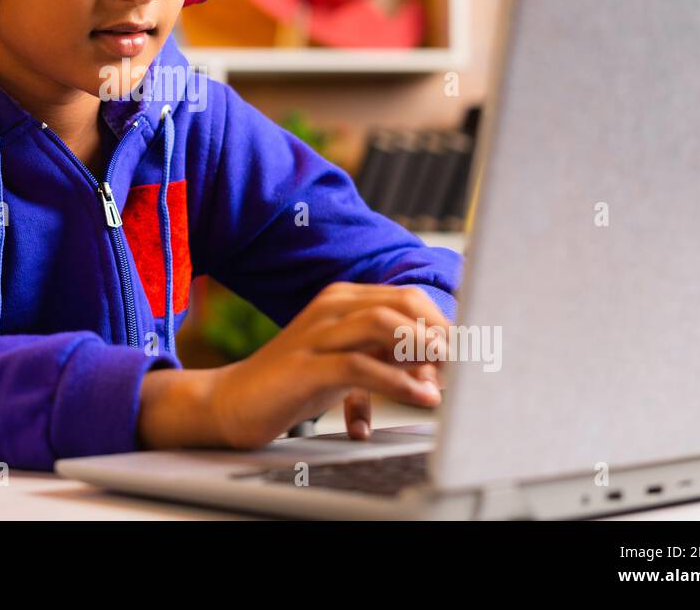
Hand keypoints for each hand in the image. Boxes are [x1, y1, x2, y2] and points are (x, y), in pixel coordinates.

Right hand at [137, 282, 449, 451]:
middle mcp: (331, 306)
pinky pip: (361, 365)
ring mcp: (317, 333)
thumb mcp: (348, 363)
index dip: (444, 326)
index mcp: (343, 299)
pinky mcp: (306, 365)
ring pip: (386, 324)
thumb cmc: (293, 384)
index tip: (468, 357)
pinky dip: (399, 383)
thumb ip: (387, 357)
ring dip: (425, 353)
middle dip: (441, 334)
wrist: (231, 402)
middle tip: (464, 368)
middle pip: (404, 303)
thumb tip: (438, 365)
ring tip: (446, 382)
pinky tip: (421, 399)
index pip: (409, 298)